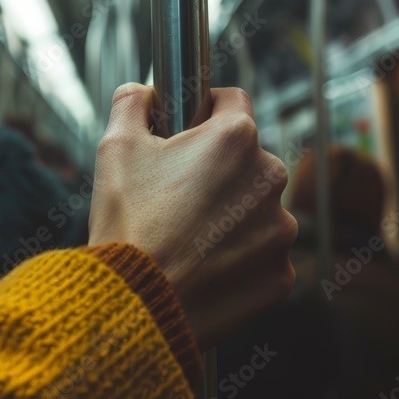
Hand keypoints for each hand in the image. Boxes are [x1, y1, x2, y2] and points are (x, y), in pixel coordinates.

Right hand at [88, 83, 296, 347]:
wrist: (136, 306)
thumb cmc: (127, 224)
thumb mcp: (116, 148)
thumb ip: (132, 104)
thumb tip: (141, 93)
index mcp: (236, 138)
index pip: (232, 102)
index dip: (205, 112)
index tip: (188, 130)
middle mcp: (270, 178)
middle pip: (247, 160)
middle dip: (218, 171)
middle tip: (176, 196)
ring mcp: (281, 230)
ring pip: (256, 210)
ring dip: (232, 217)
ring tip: (188, 238)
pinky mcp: (282, 274)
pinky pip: (262, 255)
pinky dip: (239, 259)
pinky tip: (204, 268)